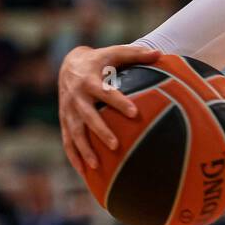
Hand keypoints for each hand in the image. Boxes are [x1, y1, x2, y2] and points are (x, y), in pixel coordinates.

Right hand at [58, 43, 159, 171]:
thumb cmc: (98, 60)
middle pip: (88, 117)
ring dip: (84, 149)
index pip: (106, 93)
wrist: (67, 64)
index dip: (119, 102)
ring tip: (97, 166)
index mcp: (90, 80)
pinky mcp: (64, 120)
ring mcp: (68, 110)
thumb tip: (160, 54)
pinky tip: (84, 171)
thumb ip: (135, 54)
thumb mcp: (114, 53)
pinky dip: (74, 156)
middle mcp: (77, 97)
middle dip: (101, 131)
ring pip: (74, 133)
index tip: (134, 113)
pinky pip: (67, 141)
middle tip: (115, 145)